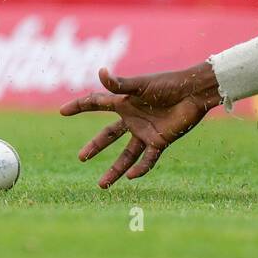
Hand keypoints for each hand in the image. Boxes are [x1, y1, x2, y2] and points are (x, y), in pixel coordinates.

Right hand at [59, 63, 220, 187]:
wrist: (194, 92)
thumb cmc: (169, 84)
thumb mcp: (142, 85)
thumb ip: (121, 84)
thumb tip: (100, 72)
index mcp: (125, 102)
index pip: (97, 104)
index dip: (80, 106)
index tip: (63, 111)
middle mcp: (133, 119)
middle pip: (109, 135)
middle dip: (95, 146)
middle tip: (81, 157)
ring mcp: (146, 132)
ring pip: (126, 155)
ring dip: (115, 170)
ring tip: (101, 185)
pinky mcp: (160, 141)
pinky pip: (148, 159)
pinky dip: (141, 169)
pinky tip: (131, 177)